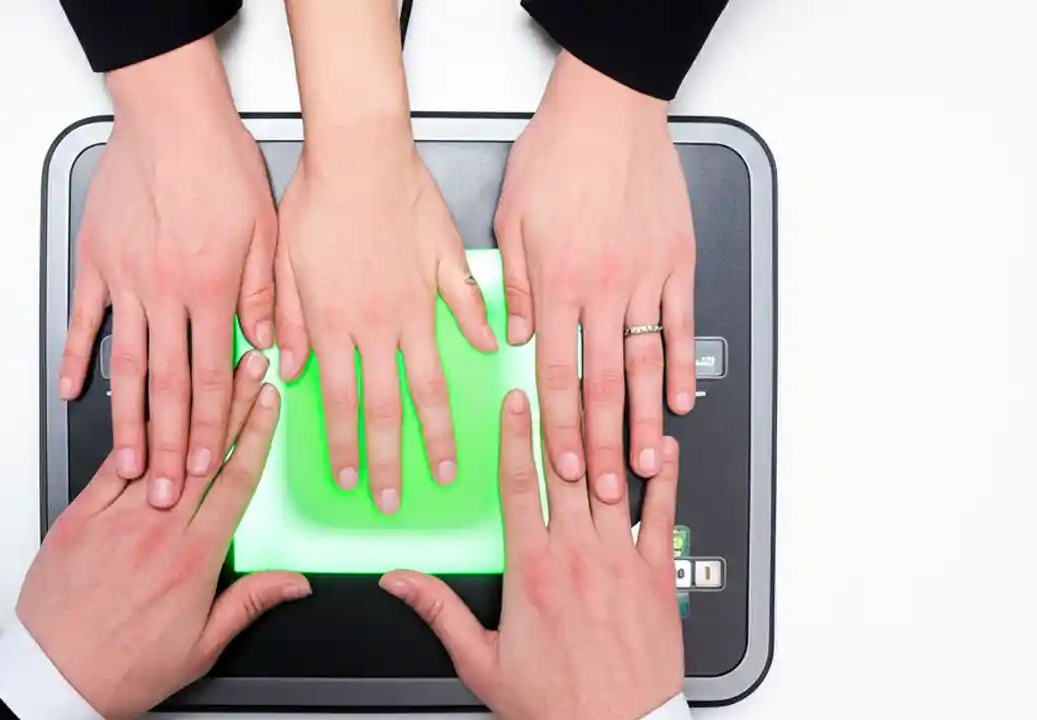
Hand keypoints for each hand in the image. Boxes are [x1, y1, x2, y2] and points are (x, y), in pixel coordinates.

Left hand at [19, 351, 308, 719]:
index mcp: (195, 558)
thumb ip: (250, 603)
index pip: (236, 480)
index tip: (269, 399)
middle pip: (204, 451)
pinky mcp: (79, 517)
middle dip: (232, 400)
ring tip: (204, 371)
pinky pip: (112, 466)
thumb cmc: (124, 668)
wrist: (54, 678)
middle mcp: (158, 529)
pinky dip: (132, 436)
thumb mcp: (201, 646)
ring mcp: (116, 518)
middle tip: (248, 362)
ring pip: (160, 450)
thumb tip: (294, 583)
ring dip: (187, 407)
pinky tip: (149, 408)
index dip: (257, 433)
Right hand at [57, 37, 278, 508]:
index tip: (203, 471)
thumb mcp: (267, 229)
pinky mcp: (97, 260)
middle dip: (169, 446)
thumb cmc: (222, 165)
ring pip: (127, 364)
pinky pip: (86, 317)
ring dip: (127, 419)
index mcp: (212, 291)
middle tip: (164, 493)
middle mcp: (167, 294)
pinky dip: (79, 355)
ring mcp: (126, 280)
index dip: (209, 430)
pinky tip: (75, 389)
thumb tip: (268, 347)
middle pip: (168, 386)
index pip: (211, 378)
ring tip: (127, 463)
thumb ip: (268, 293)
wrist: (173, 116)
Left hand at [275, 128, 497, 513]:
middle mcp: (378, 322)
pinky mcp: (444, 269)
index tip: (354, 481)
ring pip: (428, 379)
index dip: (346, 447)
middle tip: (398, 500)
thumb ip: (289, 318)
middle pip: (385, 407)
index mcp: (334, 322)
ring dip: (435, 429)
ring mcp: (417, 300)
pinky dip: (479, 331)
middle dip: (390, 460)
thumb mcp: (280, 262)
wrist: (356, 150)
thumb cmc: (315, 198)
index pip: (339, 402)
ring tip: (446, 466)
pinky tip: (490, 356)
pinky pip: (466, 307)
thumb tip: (294, 368)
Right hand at [380, 391, 683, 719]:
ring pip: (611, 482)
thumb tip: (398, 581)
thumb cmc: (557, 703)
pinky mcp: (657, 576)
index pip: (520, 485)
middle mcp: (576, 554)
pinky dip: (664, 480)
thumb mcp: (481, 662)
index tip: (516, 402)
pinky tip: (662, 449)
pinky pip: (662, 516)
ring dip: (606, 435)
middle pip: (565, 470)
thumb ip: (439, 610)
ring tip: (606, 393)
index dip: (517, 436)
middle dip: (561, 417)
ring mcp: (620, 561)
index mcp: (531, 568)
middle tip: (562, 375)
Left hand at [495, 50, 696, 501]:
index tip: (565, 466)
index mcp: (558, 283)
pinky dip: (684, 365)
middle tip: (610, 488)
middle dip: (605, 443)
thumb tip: (514, 335)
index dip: (560, 427)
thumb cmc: (557, 155)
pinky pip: (681, 324)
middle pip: (603, 383)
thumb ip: (516, 284)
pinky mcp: (677, 262)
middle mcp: (602, 289)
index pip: (556, 373)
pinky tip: (683, 400)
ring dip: (647, 418)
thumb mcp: (512, 218)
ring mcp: (645, 278)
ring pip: (646, 363)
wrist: (608, 110)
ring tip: (650, 460)